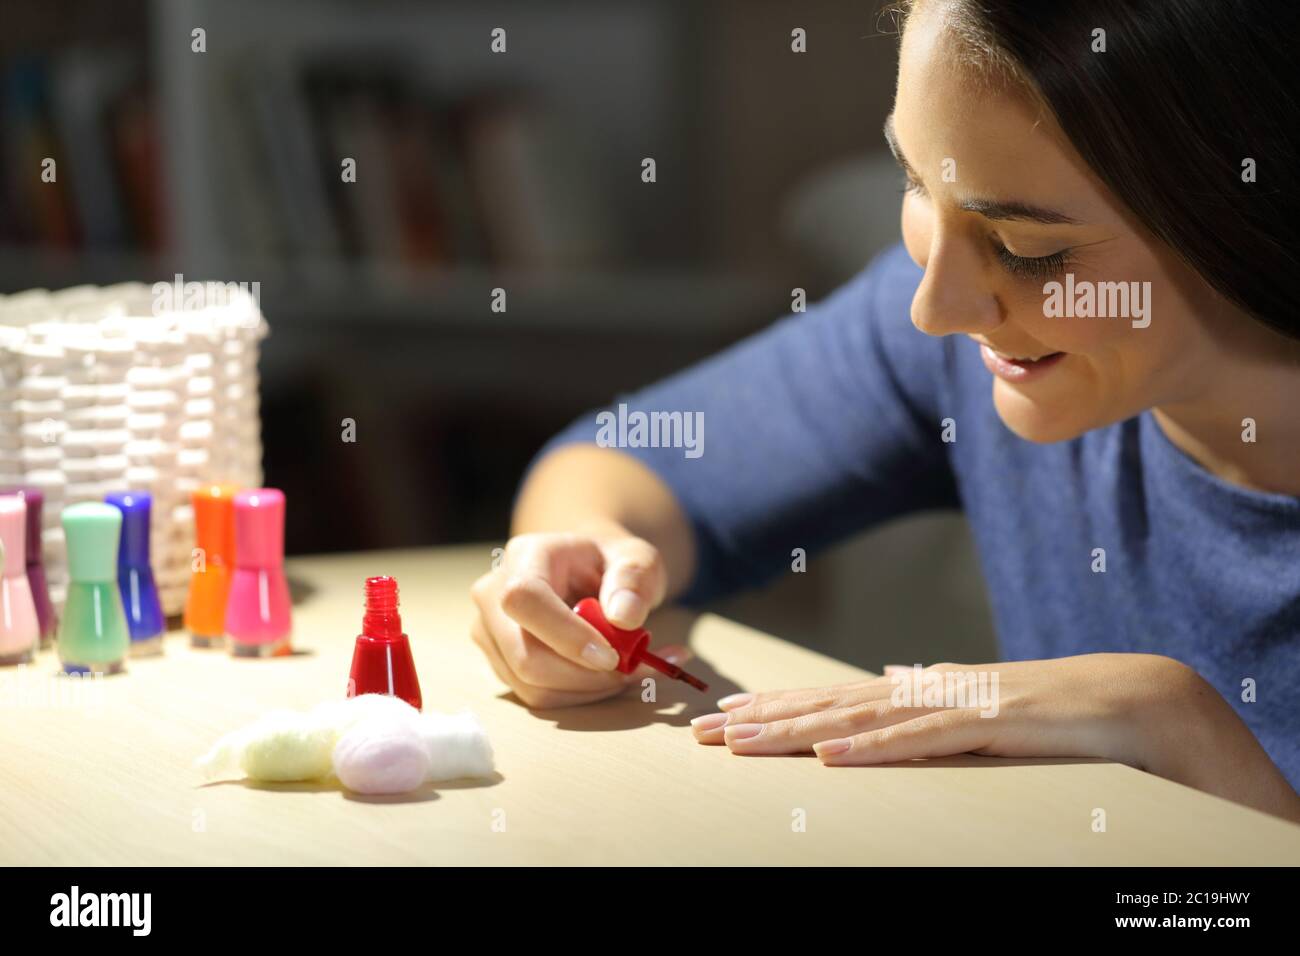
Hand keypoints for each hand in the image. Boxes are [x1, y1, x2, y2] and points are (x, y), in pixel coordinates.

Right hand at [469, 521, 688, 707]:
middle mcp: (494, 593)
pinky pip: (537, 695)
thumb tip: (624, 617)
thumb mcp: (636, 558)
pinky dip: (577, 695)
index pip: (526, 598)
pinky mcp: (498, 661)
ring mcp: (490, 630)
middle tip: (629, 669)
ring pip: (532, 684)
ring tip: (624, 670)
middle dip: (583, 675)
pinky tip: (602, 675)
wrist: (585, 571)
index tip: (610, 657)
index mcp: (527, 556)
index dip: (566, 635)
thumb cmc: (609, 563)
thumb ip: (634, 579)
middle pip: (524, 654)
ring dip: (586, 688)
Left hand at [691, 654, 1299, 819]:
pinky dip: (873, 747)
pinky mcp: (989, 724)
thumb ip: (936, 693)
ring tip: (742, 743)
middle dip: (764, 719)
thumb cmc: (1057, 712)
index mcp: (921, 691)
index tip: (727, 718)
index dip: (777, 708)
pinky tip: (829, 756)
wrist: (1134, 698)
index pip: (833, 699)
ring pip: (859, 718)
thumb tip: (896, 678)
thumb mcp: (982, 708)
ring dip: (796, 731)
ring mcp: (954, 704)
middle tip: (704, 732)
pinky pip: (921, 741)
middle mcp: (925, 690)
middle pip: (829, 704)